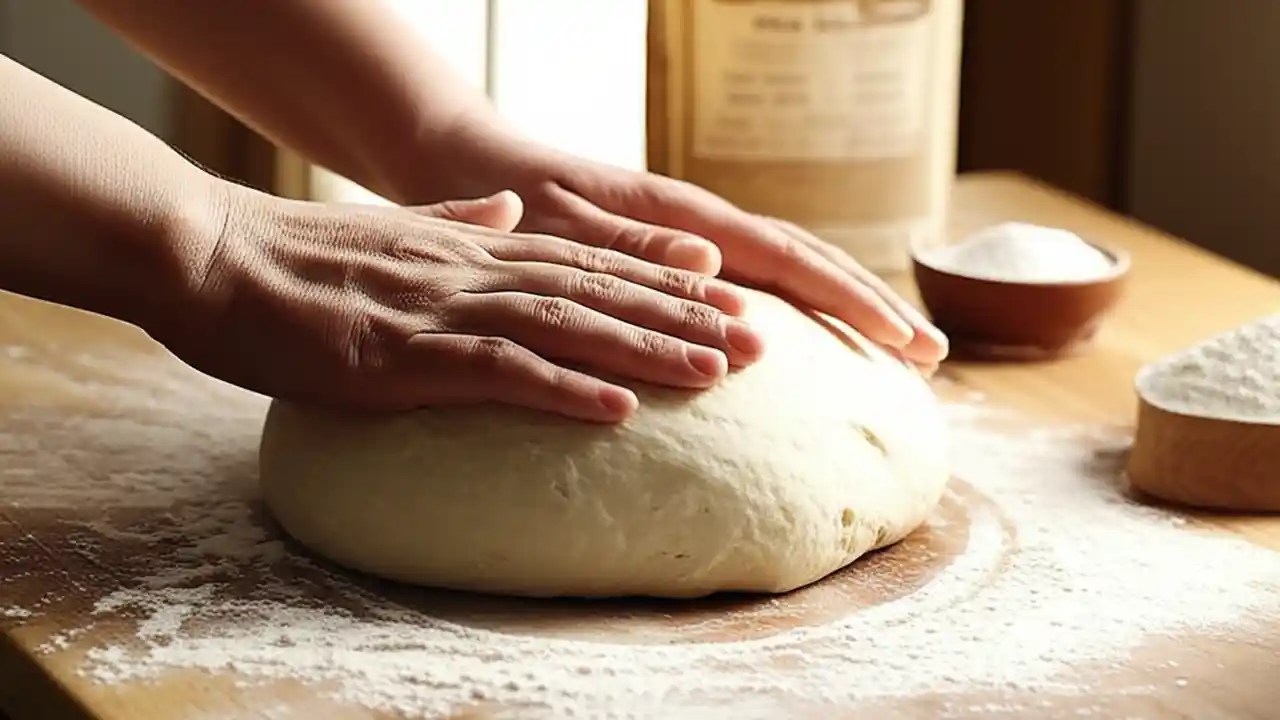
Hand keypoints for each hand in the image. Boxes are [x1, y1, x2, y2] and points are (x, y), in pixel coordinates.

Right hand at [161, 185, 763, 422]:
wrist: (211, 253)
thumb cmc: (294, 257)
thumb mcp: (394, 232)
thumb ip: (460, 222)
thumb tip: (510, 211)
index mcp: (472, 247)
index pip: (585, 263)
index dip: (659, 281)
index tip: (722, 299)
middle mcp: (472, 271)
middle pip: (596, 292)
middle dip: (680, 316)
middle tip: (754, 342)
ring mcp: (442, 310)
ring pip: (567, 326)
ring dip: (646, 348)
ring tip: (716, 372)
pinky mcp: (405, 353)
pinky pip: (500, 371)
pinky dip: (564, 389)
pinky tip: (618, 407)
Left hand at [416, 126, 947, 367]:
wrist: (468, 164)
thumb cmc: (505, 192)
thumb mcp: (555, 220)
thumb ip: (626, 246)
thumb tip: (713, 267)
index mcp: (677, 215)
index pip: (783, 257)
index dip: (847, 298)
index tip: (903, 339)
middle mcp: (694, 226)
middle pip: (804, 263)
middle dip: (870, 308)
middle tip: (932, 358)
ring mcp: (686, 241)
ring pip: (784, 273)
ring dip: (844, 310)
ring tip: (898, 353)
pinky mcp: (669, 258)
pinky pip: (749, 285)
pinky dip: (793, 311)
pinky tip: (812, 342)